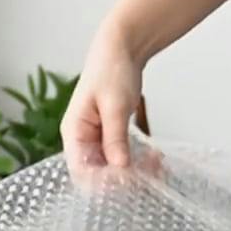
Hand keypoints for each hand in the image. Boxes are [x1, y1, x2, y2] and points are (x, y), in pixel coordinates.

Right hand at [63, 29, 147, 178]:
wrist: (121, 48)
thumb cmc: (111, 70)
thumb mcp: (115, 105)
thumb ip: (115, 138)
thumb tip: (119, 167)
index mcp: (74, 132)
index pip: (81, 170)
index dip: (103, 181)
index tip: (129, 181)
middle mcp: (82, 140)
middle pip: (96, 173)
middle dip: (122, 178)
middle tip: (149, 175)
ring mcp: (96, 139)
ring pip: (111, 168)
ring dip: (133, 171)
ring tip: (156, 165)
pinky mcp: (110, 136)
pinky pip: (121, 157)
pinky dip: (137, 160)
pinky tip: (154, 158)